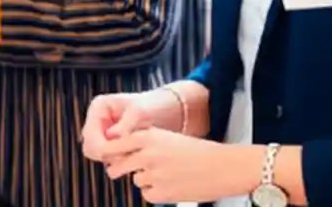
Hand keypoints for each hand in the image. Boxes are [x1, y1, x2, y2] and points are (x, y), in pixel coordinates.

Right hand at [82, 90, 181, 161]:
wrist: (167, 111)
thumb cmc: (155, 107)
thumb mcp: (140, 112)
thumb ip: (125, 124)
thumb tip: (111, 136)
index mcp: (98, 107)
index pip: (90, 135)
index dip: (102, 148)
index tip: (122, 153)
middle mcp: (96, 120)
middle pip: (90, 148)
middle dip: (108, 155)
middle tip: (130, 155)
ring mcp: (102, 132)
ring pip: (99, 155)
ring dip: (115, 158)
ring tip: (136, 152)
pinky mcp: (110, 142)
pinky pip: (109, 158)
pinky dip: (120, 160)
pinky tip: (136, 154)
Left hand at [98, 129, 242, 203]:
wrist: (223, 167)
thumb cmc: (197, 151)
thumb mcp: (168, 137)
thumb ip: (144, 142)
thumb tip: (119, 152)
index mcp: (148, 137)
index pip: (114, 145)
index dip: (109, 153)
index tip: (108, 156)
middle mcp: (147, 155)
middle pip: (117, 166)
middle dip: (118, 169)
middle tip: (120, 170)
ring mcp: (153, 175)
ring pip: (135, 180)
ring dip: (144, 179)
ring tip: (166, 174)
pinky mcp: (161, 193)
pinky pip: (147, 194)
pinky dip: (155, 192)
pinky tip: (172, 185)